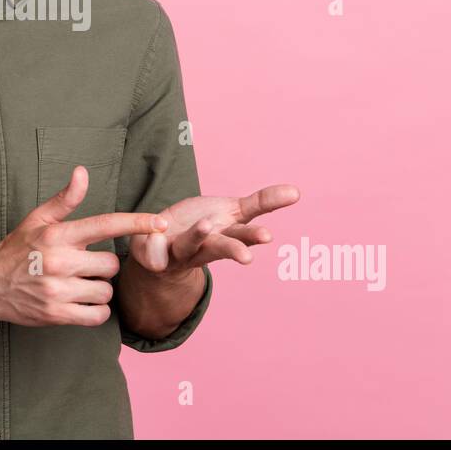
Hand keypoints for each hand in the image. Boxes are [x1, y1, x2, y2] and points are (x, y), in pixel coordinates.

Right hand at [0, 165, 168, 327]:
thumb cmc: (17, 250)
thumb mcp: (37, 219)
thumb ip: (65, 199)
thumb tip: (82, 172)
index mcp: (59, 234)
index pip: (106, 224)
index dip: (137, 223)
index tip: (160, 223)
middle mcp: (59, 261)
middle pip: (111, 265)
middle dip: (103, 267)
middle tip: (83, 266)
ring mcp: (58, 289)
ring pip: (105, 291)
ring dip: (98, 290)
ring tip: (78, 285)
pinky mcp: (56, 315)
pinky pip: (97, 315)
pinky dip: (96, 312)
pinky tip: (82, 303)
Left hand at [127, 185, 300, 276]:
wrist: (165, 248)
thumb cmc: (205, 224)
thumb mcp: (235, 211)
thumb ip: (263, 202)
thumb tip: (297, 192)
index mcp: (228, 233)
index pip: (244, 233)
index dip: (253, 236)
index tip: (267, 236)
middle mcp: (206, 245)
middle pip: (222, 247)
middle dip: (234, 249)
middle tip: (247, 257)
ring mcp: (181, 250)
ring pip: (191, 245)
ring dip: (198, 237)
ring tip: (206, 225)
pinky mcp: (156, 253)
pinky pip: (153, 248)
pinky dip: (154, 243)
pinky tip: (155, 235)